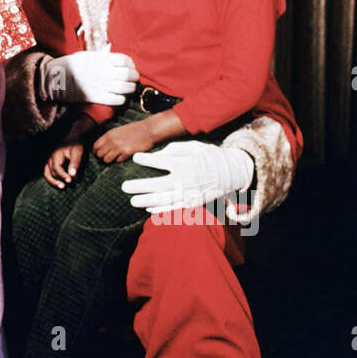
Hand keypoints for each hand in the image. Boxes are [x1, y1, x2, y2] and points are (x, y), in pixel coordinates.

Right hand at [40, 51, 138, 104]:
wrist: (55, 78)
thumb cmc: (71, 65)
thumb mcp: (87, 55)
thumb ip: (103, 57)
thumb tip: (117, 60)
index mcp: (100, 59)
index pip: (124, 60)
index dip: (131, 64)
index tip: (131, 67)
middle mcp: (102, 71)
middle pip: (127, 74)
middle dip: (134, 77)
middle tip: (134, 78)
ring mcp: (100, 85)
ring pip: (124, 87)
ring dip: (130, 88)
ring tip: (130, 88)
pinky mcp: (96, 97)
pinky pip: (116, 100)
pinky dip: (122, 99)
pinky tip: (121, 97)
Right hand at [43, 141, 84, 188]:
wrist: (74, 137)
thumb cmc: (76, 145)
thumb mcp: (78, 153)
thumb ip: (75, 163)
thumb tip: (72, 175)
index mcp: (55, 153)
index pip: (56, 168)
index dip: (63, 175)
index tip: (70, 181)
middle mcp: (49, 157)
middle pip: (52, 172)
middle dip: (61, 179)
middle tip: (71, 184)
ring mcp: (48, 159)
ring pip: (47, 173)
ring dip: (54, 181)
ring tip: (62, 187)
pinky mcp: (50, 162)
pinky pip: (47, 172)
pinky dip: (52, 178)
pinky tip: (59, 183)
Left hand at [93, 119, 160, 163]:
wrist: (149, 130)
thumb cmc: (135, 130)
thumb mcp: (119, 130)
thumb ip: (111, 137)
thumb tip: (104, 146)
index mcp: (109, 134)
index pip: (95, 146)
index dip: (96, 152)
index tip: (100, 154)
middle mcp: (112, 140)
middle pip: (99, 154)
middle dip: (102, 158)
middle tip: (107, 158)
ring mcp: (119, 147)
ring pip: (106, 160)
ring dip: (110, 161)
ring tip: (115, 158)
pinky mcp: (126, 153)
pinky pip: (118, 161)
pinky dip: (120, 160)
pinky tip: (124, 156)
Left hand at [121, 141, 254, 211]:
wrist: (232, 173)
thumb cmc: (209, 156)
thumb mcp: (194, 146)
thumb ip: (174, 150)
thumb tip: (157, 156)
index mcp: (186, 163)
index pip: (162, 162)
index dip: (147, 160)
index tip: (135, 158)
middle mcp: (186, 180)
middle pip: (158, 185)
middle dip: (140, 186)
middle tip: (124, 187)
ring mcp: (190, 193)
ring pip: (165, 199)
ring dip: (147, 201)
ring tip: (132, 201)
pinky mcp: (194, 203)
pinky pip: (175, 208)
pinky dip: (162, 210)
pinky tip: (149, 210)